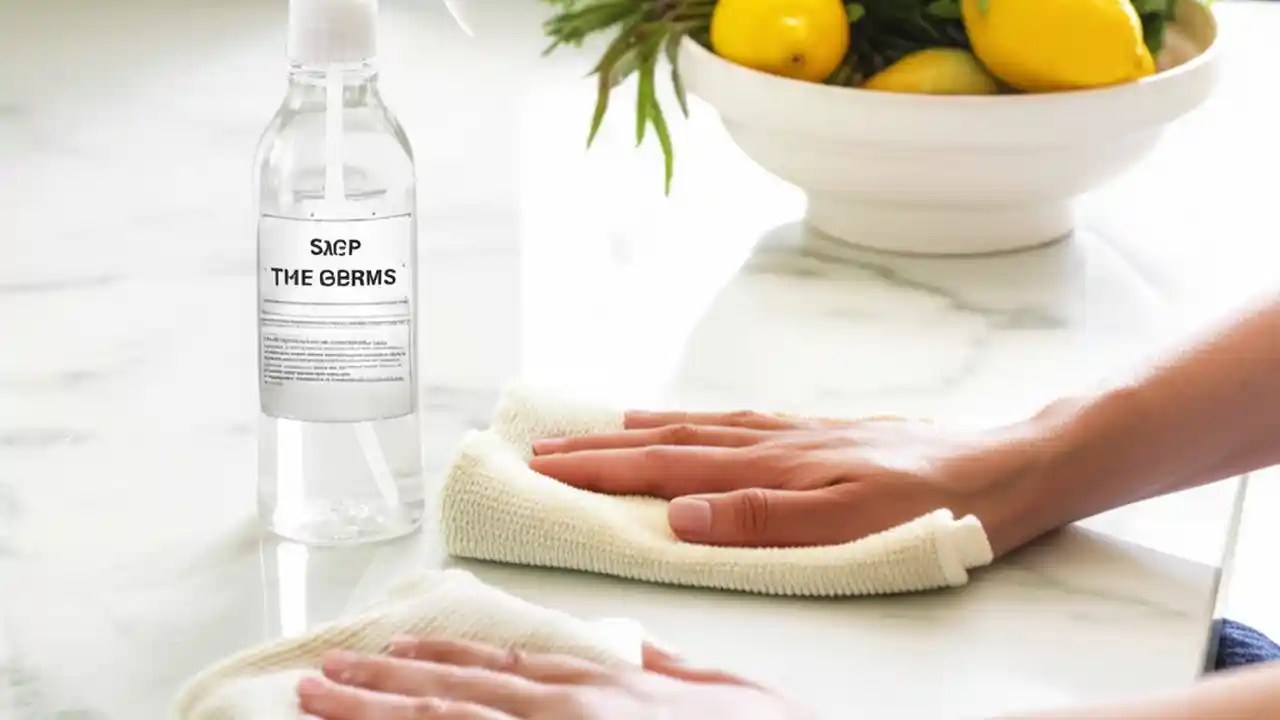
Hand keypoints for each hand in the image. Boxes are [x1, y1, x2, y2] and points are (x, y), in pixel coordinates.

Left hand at [296, 637, 807, 719]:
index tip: (391, 652)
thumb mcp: (728, 695)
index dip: (439, 658)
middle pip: (456, 699)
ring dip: (378, 718)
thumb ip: (672, 669)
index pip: (503, 666)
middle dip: (380, 688)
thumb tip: (636, 648)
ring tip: (319, 705)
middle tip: (319, 679)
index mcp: (605, 691)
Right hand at [530, 409, 1049, 555]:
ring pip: (700, 425)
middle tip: (545, 444)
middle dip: (604, 444)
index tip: (546, 465)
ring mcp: (796, 433)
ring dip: (642, 428)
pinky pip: (738, 420)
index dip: (603, 467)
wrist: (1002, 468)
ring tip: (600, 426)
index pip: (667, 466)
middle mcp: (774, 441)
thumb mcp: (850, 525)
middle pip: (671, 439)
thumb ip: (763, 520)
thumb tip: (680, 513)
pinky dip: (697, 419)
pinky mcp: (820, 433)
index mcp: (772, 466)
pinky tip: (693, 422)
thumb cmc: (929, 505)